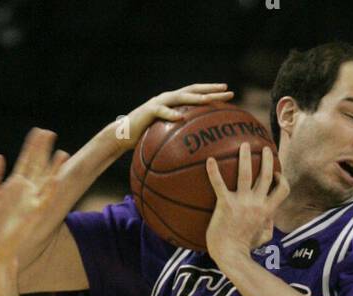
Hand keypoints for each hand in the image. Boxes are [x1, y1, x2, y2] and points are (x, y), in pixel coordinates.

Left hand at [0, 127, 69, 261]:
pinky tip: (55, 178)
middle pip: (37, 165)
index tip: (37, 131)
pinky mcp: (34, 214)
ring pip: (46, 180)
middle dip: (42, 150)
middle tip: (49, 132)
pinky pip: (45, 200)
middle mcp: (26, 190)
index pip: (25, 160)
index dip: (31, 146)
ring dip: (53, 168)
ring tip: (62, 153)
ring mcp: (32, 202)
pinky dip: (50, 189)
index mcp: (14, 184)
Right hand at [119, 82, 233, 150]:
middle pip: (193, 90)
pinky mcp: (148, 111)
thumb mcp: (165, 135)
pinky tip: (180, 117)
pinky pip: (161, 112)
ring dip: (194, 98)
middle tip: (227, 90)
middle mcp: (169, 98)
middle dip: (211, 90)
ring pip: (180, 97)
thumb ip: (179, 134)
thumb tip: (196, 148)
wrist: (123, 134)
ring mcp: (159, 102)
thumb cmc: (145, 137)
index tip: (229, 91)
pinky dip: (170, 114)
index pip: (197, 93)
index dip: (212, 91)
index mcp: (174, 102)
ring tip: (208, 99)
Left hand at [205, 143, 289, 265]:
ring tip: (244, 144)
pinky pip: (219, 184)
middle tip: (264, 148)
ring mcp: (241, 202)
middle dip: (268, 159)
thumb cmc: (244, 249)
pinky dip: (214, 171)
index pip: (283, 190)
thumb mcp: (262, 238)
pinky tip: (209, 159)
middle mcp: (257, 203)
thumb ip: (268, 227)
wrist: (230, 256)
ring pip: (246, 173)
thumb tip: (270, 220)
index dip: (282, 179)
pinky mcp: (225, 204)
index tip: (276, 173)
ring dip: (246, 156)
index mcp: (267, 210)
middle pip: (267, 175)